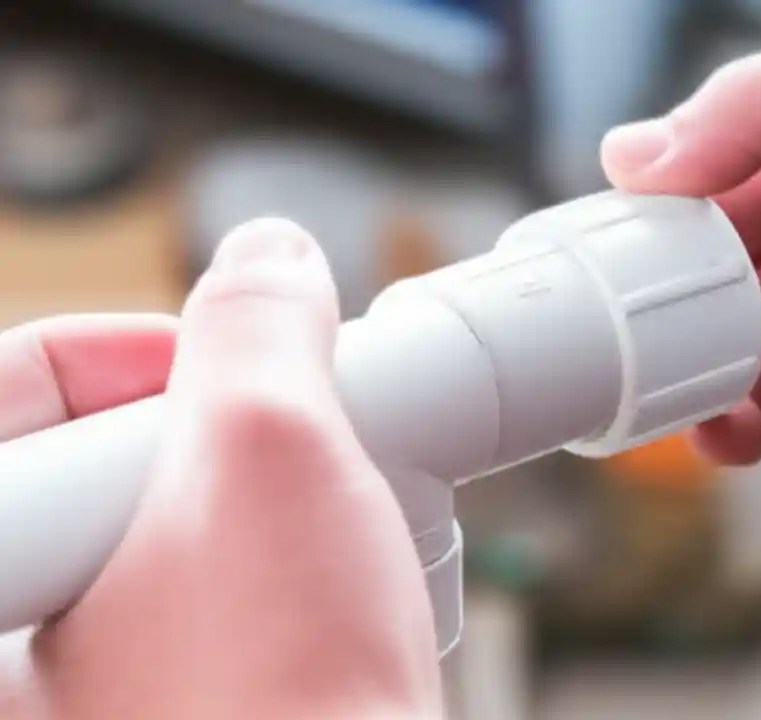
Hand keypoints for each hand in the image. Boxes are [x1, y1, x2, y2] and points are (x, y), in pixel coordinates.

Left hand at [0, 220, 439, 718]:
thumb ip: (258, 328)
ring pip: (149, 526)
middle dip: (210, 435)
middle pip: (90, 458)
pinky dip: (257, 566)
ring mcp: (71, 688)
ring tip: (321, 538)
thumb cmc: (290, 710)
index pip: (14, 386)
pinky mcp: (140, 710)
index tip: (233, 377)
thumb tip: (266, 261)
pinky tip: (318, 591)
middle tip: (290, 457)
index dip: (134, 353)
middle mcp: (13, 639)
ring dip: (252, 502)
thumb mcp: (276, 455)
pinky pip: (181, 594)